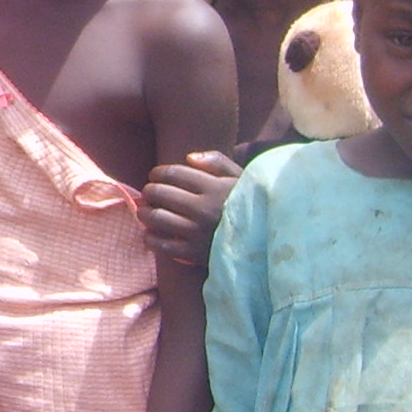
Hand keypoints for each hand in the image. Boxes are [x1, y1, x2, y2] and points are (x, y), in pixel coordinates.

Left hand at [145, 150, 243, 270]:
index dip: (159, 173)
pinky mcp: (195, 254)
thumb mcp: (242, 178)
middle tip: (148, 193)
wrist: (267, 242)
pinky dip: (151, 239)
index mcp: (214, 187)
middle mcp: (203, 209)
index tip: (155, 175)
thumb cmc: (252, 206)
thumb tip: (188, 158)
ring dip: (145, 213)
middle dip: (149, 191)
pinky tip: (149, 234)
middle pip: (161, 194)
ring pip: (158, 218)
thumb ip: (218, 162)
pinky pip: (164, 245)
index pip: (175, 174)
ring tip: (144, 212)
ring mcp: (198, 232)